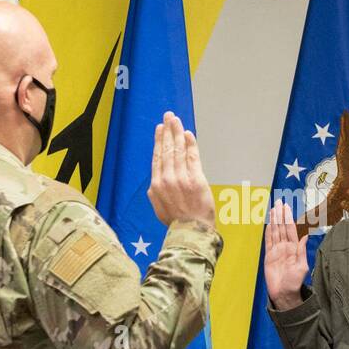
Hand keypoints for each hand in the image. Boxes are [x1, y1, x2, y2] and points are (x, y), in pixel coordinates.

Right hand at [147, 111, 215, 230]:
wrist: (191, 231)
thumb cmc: (176, 222)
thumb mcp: (158, 209)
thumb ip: (154, 195)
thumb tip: (152, 185)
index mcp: (156, 185)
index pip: (157, 157)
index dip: (159, 141)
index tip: (160, 129)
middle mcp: (167, 179)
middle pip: (167, 149)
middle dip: (168, 131)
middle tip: (169, 116)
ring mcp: (181, 178)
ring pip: (178, 150)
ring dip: (177, 132)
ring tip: (176, 120)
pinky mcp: (196, 179)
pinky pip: (192, 157)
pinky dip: (190, 144)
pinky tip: (188, 134)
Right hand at [264, 200, 308, 310]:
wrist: (284, 294)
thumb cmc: (294, 283)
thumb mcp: (302, 267)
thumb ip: (301, 251)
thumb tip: (305, 237)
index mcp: (294, 248)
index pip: (291, 229)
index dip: (288, 218)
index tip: (287, 208)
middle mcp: (285, 247)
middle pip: (282, 227)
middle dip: (280, 215)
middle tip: (279, 202)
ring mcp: (276, 251)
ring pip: (274, 232)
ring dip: (274, 220)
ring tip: (273, 209)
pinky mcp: (268, 256)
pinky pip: (267, 242)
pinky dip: (267, 232)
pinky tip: (268, 224)